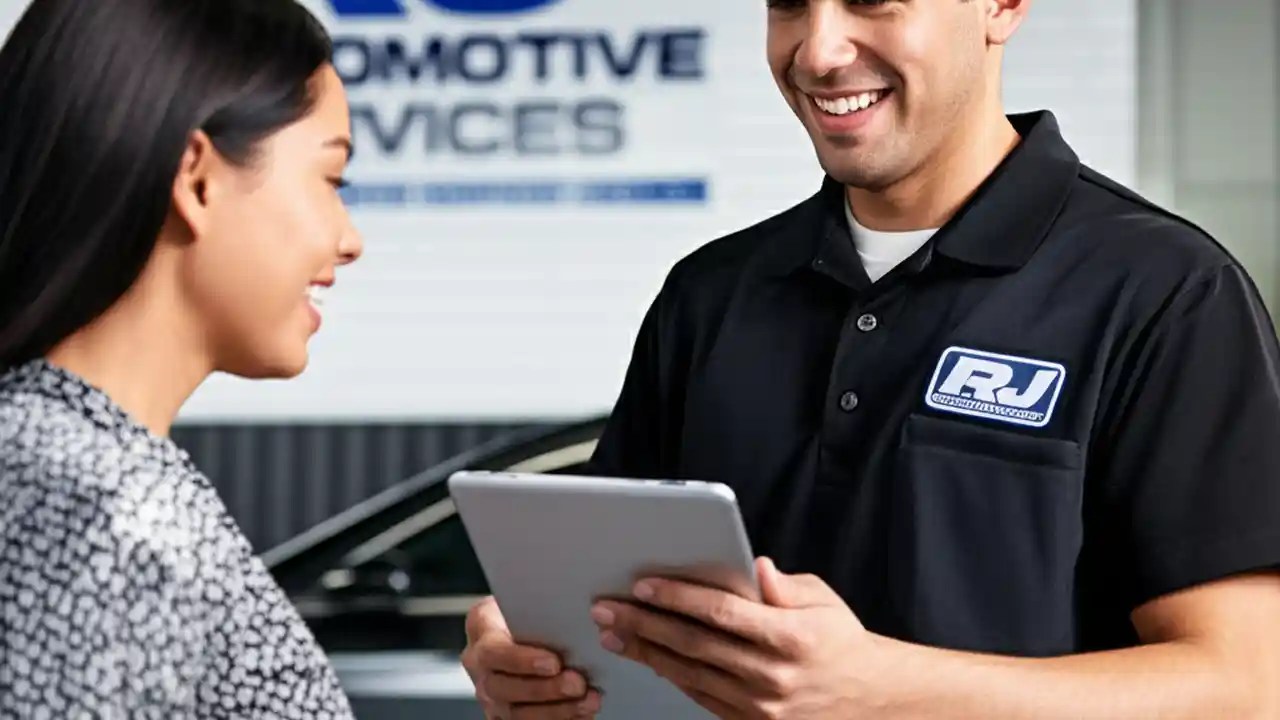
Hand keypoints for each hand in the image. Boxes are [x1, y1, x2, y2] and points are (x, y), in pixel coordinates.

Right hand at [462, 596, 602, 718]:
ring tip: (588, 700)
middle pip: (504, 687)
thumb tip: (583, 610)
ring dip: (556, 710)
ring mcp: (488, 693)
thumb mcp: (529, 596)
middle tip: (577, 683)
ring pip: (516, 712)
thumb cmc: (527, 606)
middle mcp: (478, 664)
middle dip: (545, 689)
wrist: (517, 622)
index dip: (523, 661)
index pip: (495, 651)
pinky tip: (581, 713)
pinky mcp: (502, 713)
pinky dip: (558, 719)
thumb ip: (543, 605)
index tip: (554, 663)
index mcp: (480, 628)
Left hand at [589, 558, 885, 718]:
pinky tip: (648, 658)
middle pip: (694, 644)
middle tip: (608, 609)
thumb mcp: (823, 600)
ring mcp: (759, 706)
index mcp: (789, 636)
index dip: (678, 597)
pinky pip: (700, 696)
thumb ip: (784, 585)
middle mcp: (771, 675)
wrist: (868, 701)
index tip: (643, 586)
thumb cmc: (841, 642)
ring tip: (614, 634)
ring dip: (646, 652)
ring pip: (689, 674)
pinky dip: (670, 676)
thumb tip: (754, 566)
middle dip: (644, 624)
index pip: (721, 612)